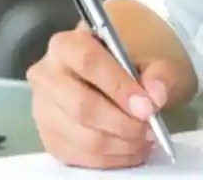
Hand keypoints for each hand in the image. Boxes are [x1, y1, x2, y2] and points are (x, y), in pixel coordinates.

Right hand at [27, 28, 179, 168]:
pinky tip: (130, 148)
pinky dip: (112, 159)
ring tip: (144, 138)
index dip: (119, 86)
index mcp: (67, 44)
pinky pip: (81, 157)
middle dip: (122, 123)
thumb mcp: (153, 57)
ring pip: (83, 137)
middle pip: (81, 106)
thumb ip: (159, 73)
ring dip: (121, 144)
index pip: (88, 61)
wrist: (114, 76)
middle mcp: (46, 75)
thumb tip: (155, 96)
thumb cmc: (130, 62)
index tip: (147, 107)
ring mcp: (43, 109)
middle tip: (149, 128)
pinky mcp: (49, 138)